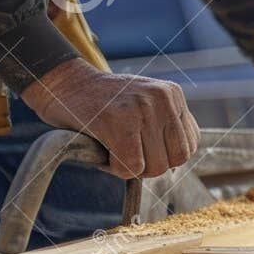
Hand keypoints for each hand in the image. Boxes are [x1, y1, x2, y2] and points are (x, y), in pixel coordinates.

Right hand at [21, 58, 199, 179]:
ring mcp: (141, 109)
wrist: (63, 84)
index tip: (143, 148)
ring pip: (154, 167)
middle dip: (151, 166)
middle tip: (127, 154)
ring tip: (114, 149)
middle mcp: (161, 98)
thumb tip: (175, 165)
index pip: (189, 144)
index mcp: (172, 94)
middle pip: (176, 158)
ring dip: (131, 168)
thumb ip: (164, 127)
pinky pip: (130, 168)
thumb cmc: (102, 103)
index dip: (166, 156)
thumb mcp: (144, 104)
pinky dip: (115, 169)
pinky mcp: (118, 123)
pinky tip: (103, 152)